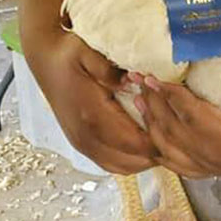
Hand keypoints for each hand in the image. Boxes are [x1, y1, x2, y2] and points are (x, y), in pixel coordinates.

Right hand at [23, 27, 158, 174]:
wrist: (46, 61)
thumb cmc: (68, 54)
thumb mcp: (88, 53)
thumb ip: (110, 70)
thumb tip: (133, 83)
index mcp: (93, 116)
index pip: (136, 143)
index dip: (159, 140)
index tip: (174, 125)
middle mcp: (87, 137)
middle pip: (133, 161)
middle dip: (156, 151)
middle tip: (172, 131)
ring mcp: (83, 143)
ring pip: (123, 167)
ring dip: (145, 157)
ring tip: (160, 136)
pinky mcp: (81, 144)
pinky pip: (111, 163)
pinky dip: (130, 159)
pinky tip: (141, 141)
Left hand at [136, 76, 220, 178]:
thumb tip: (215, 61)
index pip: (189, 115)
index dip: (168, 95)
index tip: (151, 74)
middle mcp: (218, 158)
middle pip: (173, 132)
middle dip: (152, 104)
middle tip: (135, 79)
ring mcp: (217, 167)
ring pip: (171, 150)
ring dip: (152, 124)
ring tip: (140, 99)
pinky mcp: (218, 169)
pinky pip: (180, 165)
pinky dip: (162, 149)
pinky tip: (153, 133)